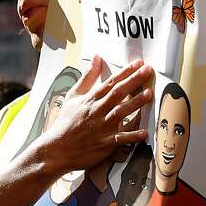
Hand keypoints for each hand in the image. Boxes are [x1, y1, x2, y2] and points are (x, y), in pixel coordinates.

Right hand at [36, 56, 153, 173]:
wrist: (57, 148)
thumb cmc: (66, 121)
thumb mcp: (73, 96)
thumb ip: (87, 77)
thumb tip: (96, 57)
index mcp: (90, 100)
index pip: (110, 82)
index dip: (125, 72)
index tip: (138, 63)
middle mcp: (97, 111)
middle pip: (117, 93)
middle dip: (133, 81)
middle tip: (147, 71)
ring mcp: (101, 127)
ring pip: (120, 113)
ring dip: (135, 103)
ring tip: (149, 94)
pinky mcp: (104, 144)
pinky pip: (120, 139)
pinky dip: (132, 136)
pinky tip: (144, 133)